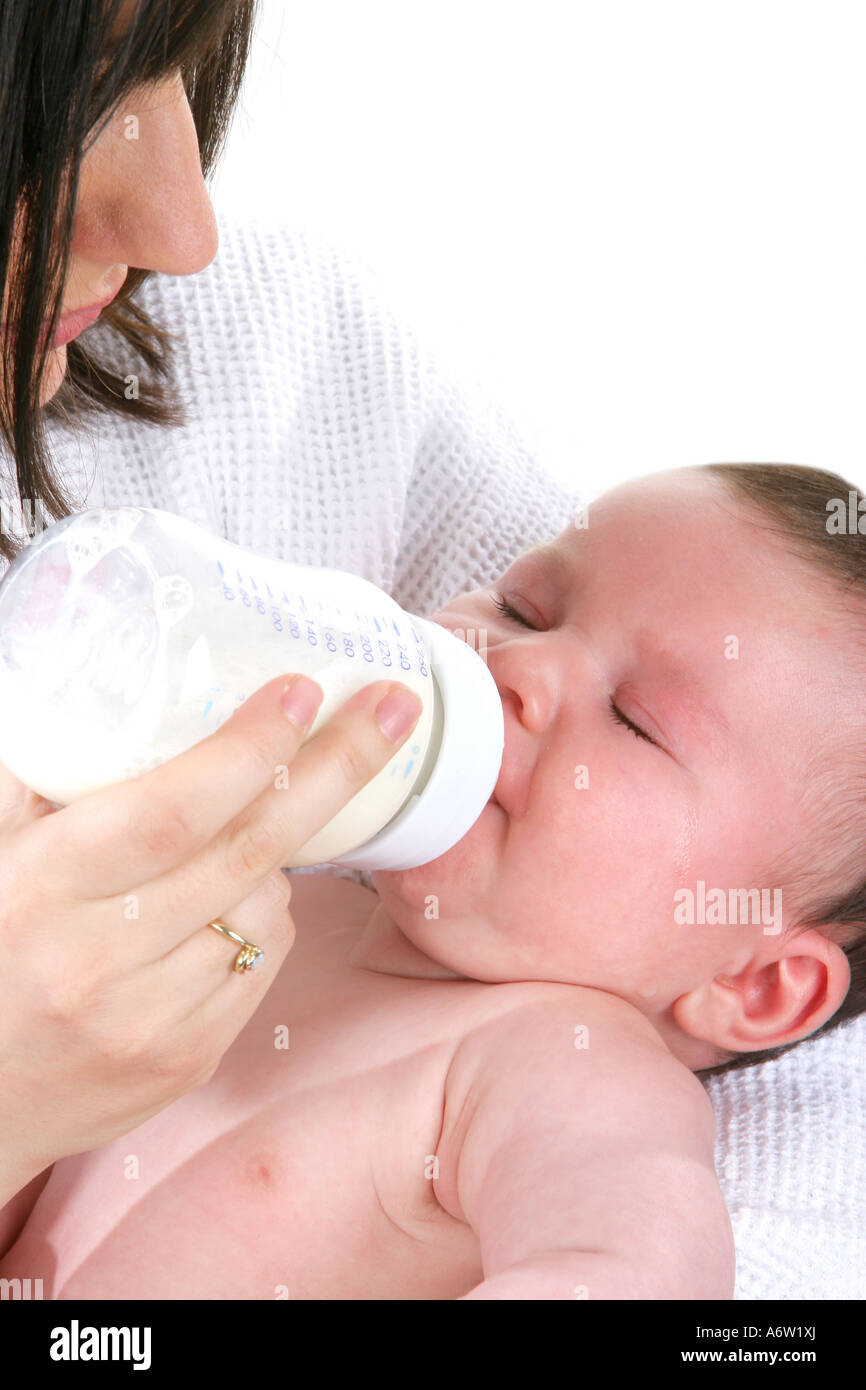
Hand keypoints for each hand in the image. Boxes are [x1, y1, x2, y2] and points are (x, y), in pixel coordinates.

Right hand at [0, 673, 420, 1190]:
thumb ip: (40, 781)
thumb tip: (105, 697)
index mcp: (44, 888)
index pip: (172, 810)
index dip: (247, 748)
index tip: (301, 691)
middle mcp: (99, 959)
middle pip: (249, 850)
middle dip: (335, 767)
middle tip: (393, 708)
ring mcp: (151, 1020)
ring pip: (267, 905)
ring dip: (278, 852)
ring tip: (238, 829)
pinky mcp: (188, 1059)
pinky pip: (263, 961)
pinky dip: (265, 913)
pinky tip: (225, 902)